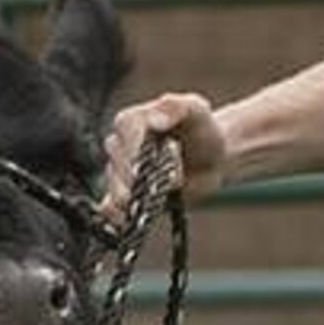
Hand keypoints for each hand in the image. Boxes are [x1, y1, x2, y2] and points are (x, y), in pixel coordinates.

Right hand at [105, 91, 224, 211]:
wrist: (212, 158)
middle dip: (142, 173)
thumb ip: (176, 107)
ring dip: (135, 194)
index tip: (157, 156)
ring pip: (115, 185)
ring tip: (157, 195)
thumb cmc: (202, 129)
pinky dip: (116, 214)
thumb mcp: (196, 109)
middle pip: (119, 161)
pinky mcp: (127, 196)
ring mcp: (121, 172)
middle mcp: (120, 145)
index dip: (140, 144)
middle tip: (170, 178)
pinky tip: (126, 218)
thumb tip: (155, 119)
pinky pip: (111, 206)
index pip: (125, 130)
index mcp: (132, 120)